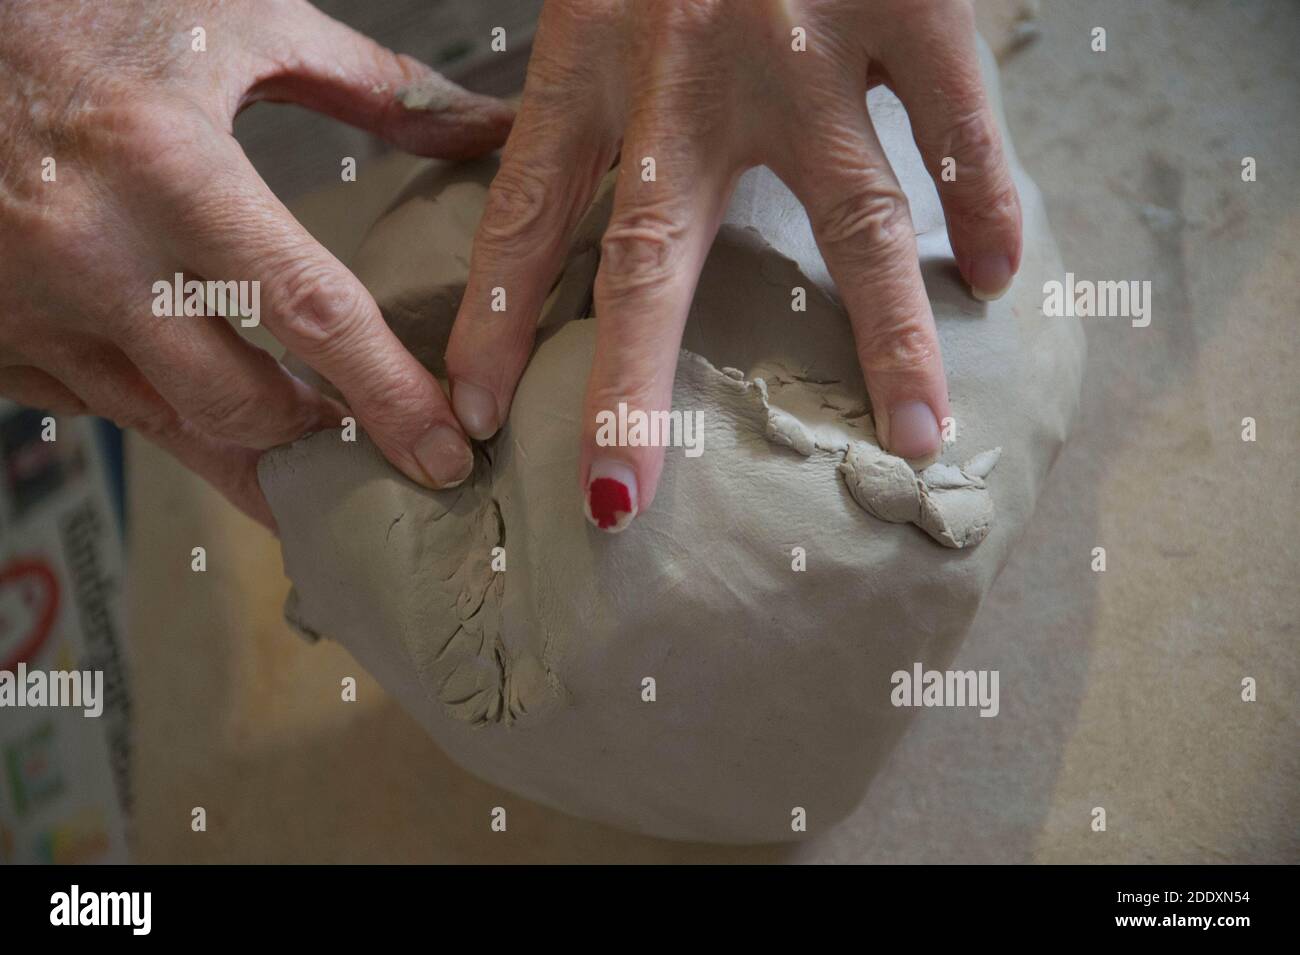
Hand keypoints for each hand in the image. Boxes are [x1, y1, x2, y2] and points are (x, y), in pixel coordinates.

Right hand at [0, 0, 512, 526]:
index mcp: (168, 169)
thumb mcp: (239, 23)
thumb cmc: (89, 10)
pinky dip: (164, 408)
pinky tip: (197, 384)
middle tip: (369, 436)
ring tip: (304, 439)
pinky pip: (103, 410)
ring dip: (249, 445)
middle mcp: (92, 251)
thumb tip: (483, 126)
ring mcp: (29, 305)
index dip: (391, 398)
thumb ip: (373, 86)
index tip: (444, 453)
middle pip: (242, 404)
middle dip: (319, 435)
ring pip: (170, 429)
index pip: (311, 315)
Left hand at [442, 0, 1020, 530]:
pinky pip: (959, 129)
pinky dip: (988, 203)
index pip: (518, 216)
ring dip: (888, 339)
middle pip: (653, 259)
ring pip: (853, 220)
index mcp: (589, 59)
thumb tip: (551, 195)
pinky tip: (1003, 275)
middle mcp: (685, 72)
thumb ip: (576, 88)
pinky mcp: (911, 3)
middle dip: (631, 391)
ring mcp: (804, 46)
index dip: (490, 323)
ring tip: (914, 435)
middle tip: (615, 503)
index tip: (470, 416)